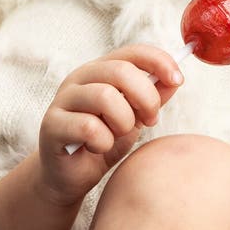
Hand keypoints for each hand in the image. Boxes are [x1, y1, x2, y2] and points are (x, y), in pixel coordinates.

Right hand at [36, 44, 183, 206]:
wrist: (71, 177)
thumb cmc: (103, 140)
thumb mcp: (135, 117)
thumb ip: (153, 96)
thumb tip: (175, 79)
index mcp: (101, 69)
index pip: (133, 52)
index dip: (159, 61)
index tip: (178, 80)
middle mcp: (80, 77)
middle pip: (122, 71)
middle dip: (146, 98)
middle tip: (150, 120)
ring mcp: (63, 99)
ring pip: (105, 96)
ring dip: (123, 122)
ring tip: (118, 135)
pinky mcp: (51, 125)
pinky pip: (88, 127)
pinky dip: (103, 141)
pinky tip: (97, 147)